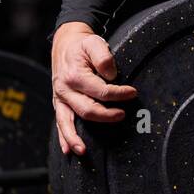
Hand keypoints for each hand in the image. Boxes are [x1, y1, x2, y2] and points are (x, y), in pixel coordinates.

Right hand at [51, 21, 137, 155]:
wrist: (65, 45)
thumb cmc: (83, 46)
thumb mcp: (94, 43)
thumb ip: (103, 57)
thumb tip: (111, 76)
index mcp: (74, 76)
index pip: (100, 91)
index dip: (119, 94)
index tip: (133, 93)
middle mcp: (64, 90)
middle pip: (87, 110)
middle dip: (106, 116)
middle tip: (122, 115)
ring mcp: (60, 99)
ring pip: (67, 122)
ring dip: (75, 138)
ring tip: (84, 151)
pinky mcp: (59, 104)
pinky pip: (60, 123)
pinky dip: (63, 138)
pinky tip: (68, 151)